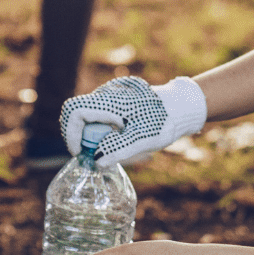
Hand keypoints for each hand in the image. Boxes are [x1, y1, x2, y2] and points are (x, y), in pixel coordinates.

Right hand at [60, 75, 207, 164]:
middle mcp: (106, 92)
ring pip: (90, 115)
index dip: (70, 133)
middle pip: (79, 114)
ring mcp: (111, 93)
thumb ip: (117, 150)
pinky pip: (100, 114)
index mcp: (109, 99)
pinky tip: (121, 137)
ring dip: (95, 134)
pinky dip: (104, 128)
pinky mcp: (117, 97)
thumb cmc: (163, 122)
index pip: (74, 111)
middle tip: (99, 155)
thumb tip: (96, 162)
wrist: (182, 107)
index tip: (80, 152)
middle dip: (84, 137)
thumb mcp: (141, 140)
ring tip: (116, 146)